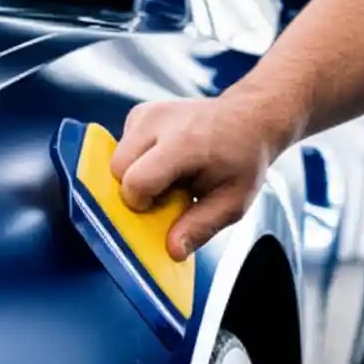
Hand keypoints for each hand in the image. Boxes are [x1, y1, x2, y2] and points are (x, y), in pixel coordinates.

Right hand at [110, 90, 303, 260]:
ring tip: (166, 175)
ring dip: (133, 174)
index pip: (137, 180)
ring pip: (115, 157)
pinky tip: (162, 160)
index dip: (141, 203)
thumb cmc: (242, 162)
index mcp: (185, 144)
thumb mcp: (233, 202)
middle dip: (133, 189)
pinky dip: (136, 160)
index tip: (159, 208)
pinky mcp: (139, 113)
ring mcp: (147, 113)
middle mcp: (160, 122)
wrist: (248, 119)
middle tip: (164, 194)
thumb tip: (172, 251)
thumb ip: (201, 227)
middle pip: (117, 168)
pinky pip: (121, 146)